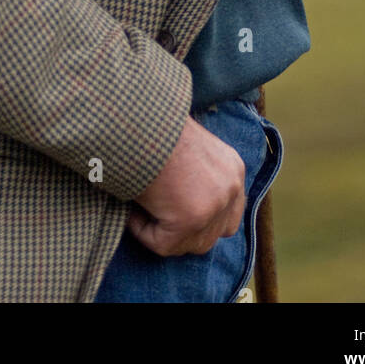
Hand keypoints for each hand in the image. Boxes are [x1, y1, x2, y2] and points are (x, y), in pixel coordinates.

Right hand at [127, 115, 245, 256]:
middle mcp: (231, 188)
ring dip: (160, 231)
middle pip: (211, 235)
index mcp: (233, 169)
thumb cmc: (153, 129)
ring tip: (140, 206)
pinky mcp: (190, 219)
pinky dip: (141, 230)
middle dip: (180, 231)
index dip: (198, 220)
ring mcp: (213, 205)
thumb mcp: (188, 148)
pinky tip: (131, 209)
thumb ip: (198, 177)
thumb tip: (183, 205)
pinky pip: (163, 244)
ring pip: (187, 244)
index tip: (169, 208)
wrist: (139, 119)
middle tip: (152, 212)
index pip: (227, 215)